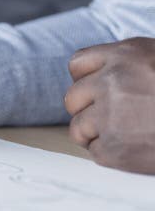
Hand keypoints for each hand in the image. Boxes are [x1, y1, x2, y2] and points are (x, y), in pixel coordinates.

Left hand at [65, 38, 154, 173]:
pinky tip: (138, 149)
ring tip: (128, 136)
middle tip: (115, 119)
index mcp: (125, 55)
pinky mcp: (113, 149)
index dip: (88, 80)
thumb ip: (131, 65)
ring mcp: (109, 116)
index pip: (78, 65)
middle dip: (88, 109)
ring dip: (96, 134)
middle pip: (72, 98)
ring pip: (78, 127)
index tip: (100, 91)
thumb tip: (100, 76)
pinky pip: (95, 152)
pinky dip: (112, 155)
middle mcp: (111, 81)